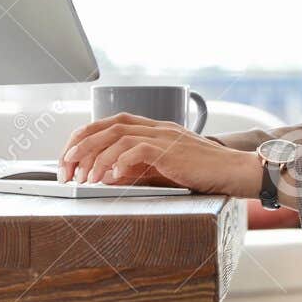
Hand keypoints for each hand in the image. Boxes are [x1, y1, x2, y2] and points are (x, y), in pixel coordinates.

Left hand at [57, 111, 263, 196]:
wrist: (235, 171)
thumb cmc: (204, 172)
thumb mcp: (165, 168)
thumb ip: (140, 167)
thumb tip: (109, 175)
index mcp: (153, 129)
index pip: (109, 122)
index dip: (84, 137)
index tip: (69, 158)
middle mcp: (156, 127)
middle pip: (106, 126)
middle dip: (80, 148)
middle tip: (66, 170)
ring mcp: (164, 136)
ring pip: (117, 136)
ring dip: (94, 158)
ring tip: (85, 179)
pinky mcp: (171, 150)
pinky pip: (137, 150)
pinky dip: (119, 163)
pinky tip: (111, 179)